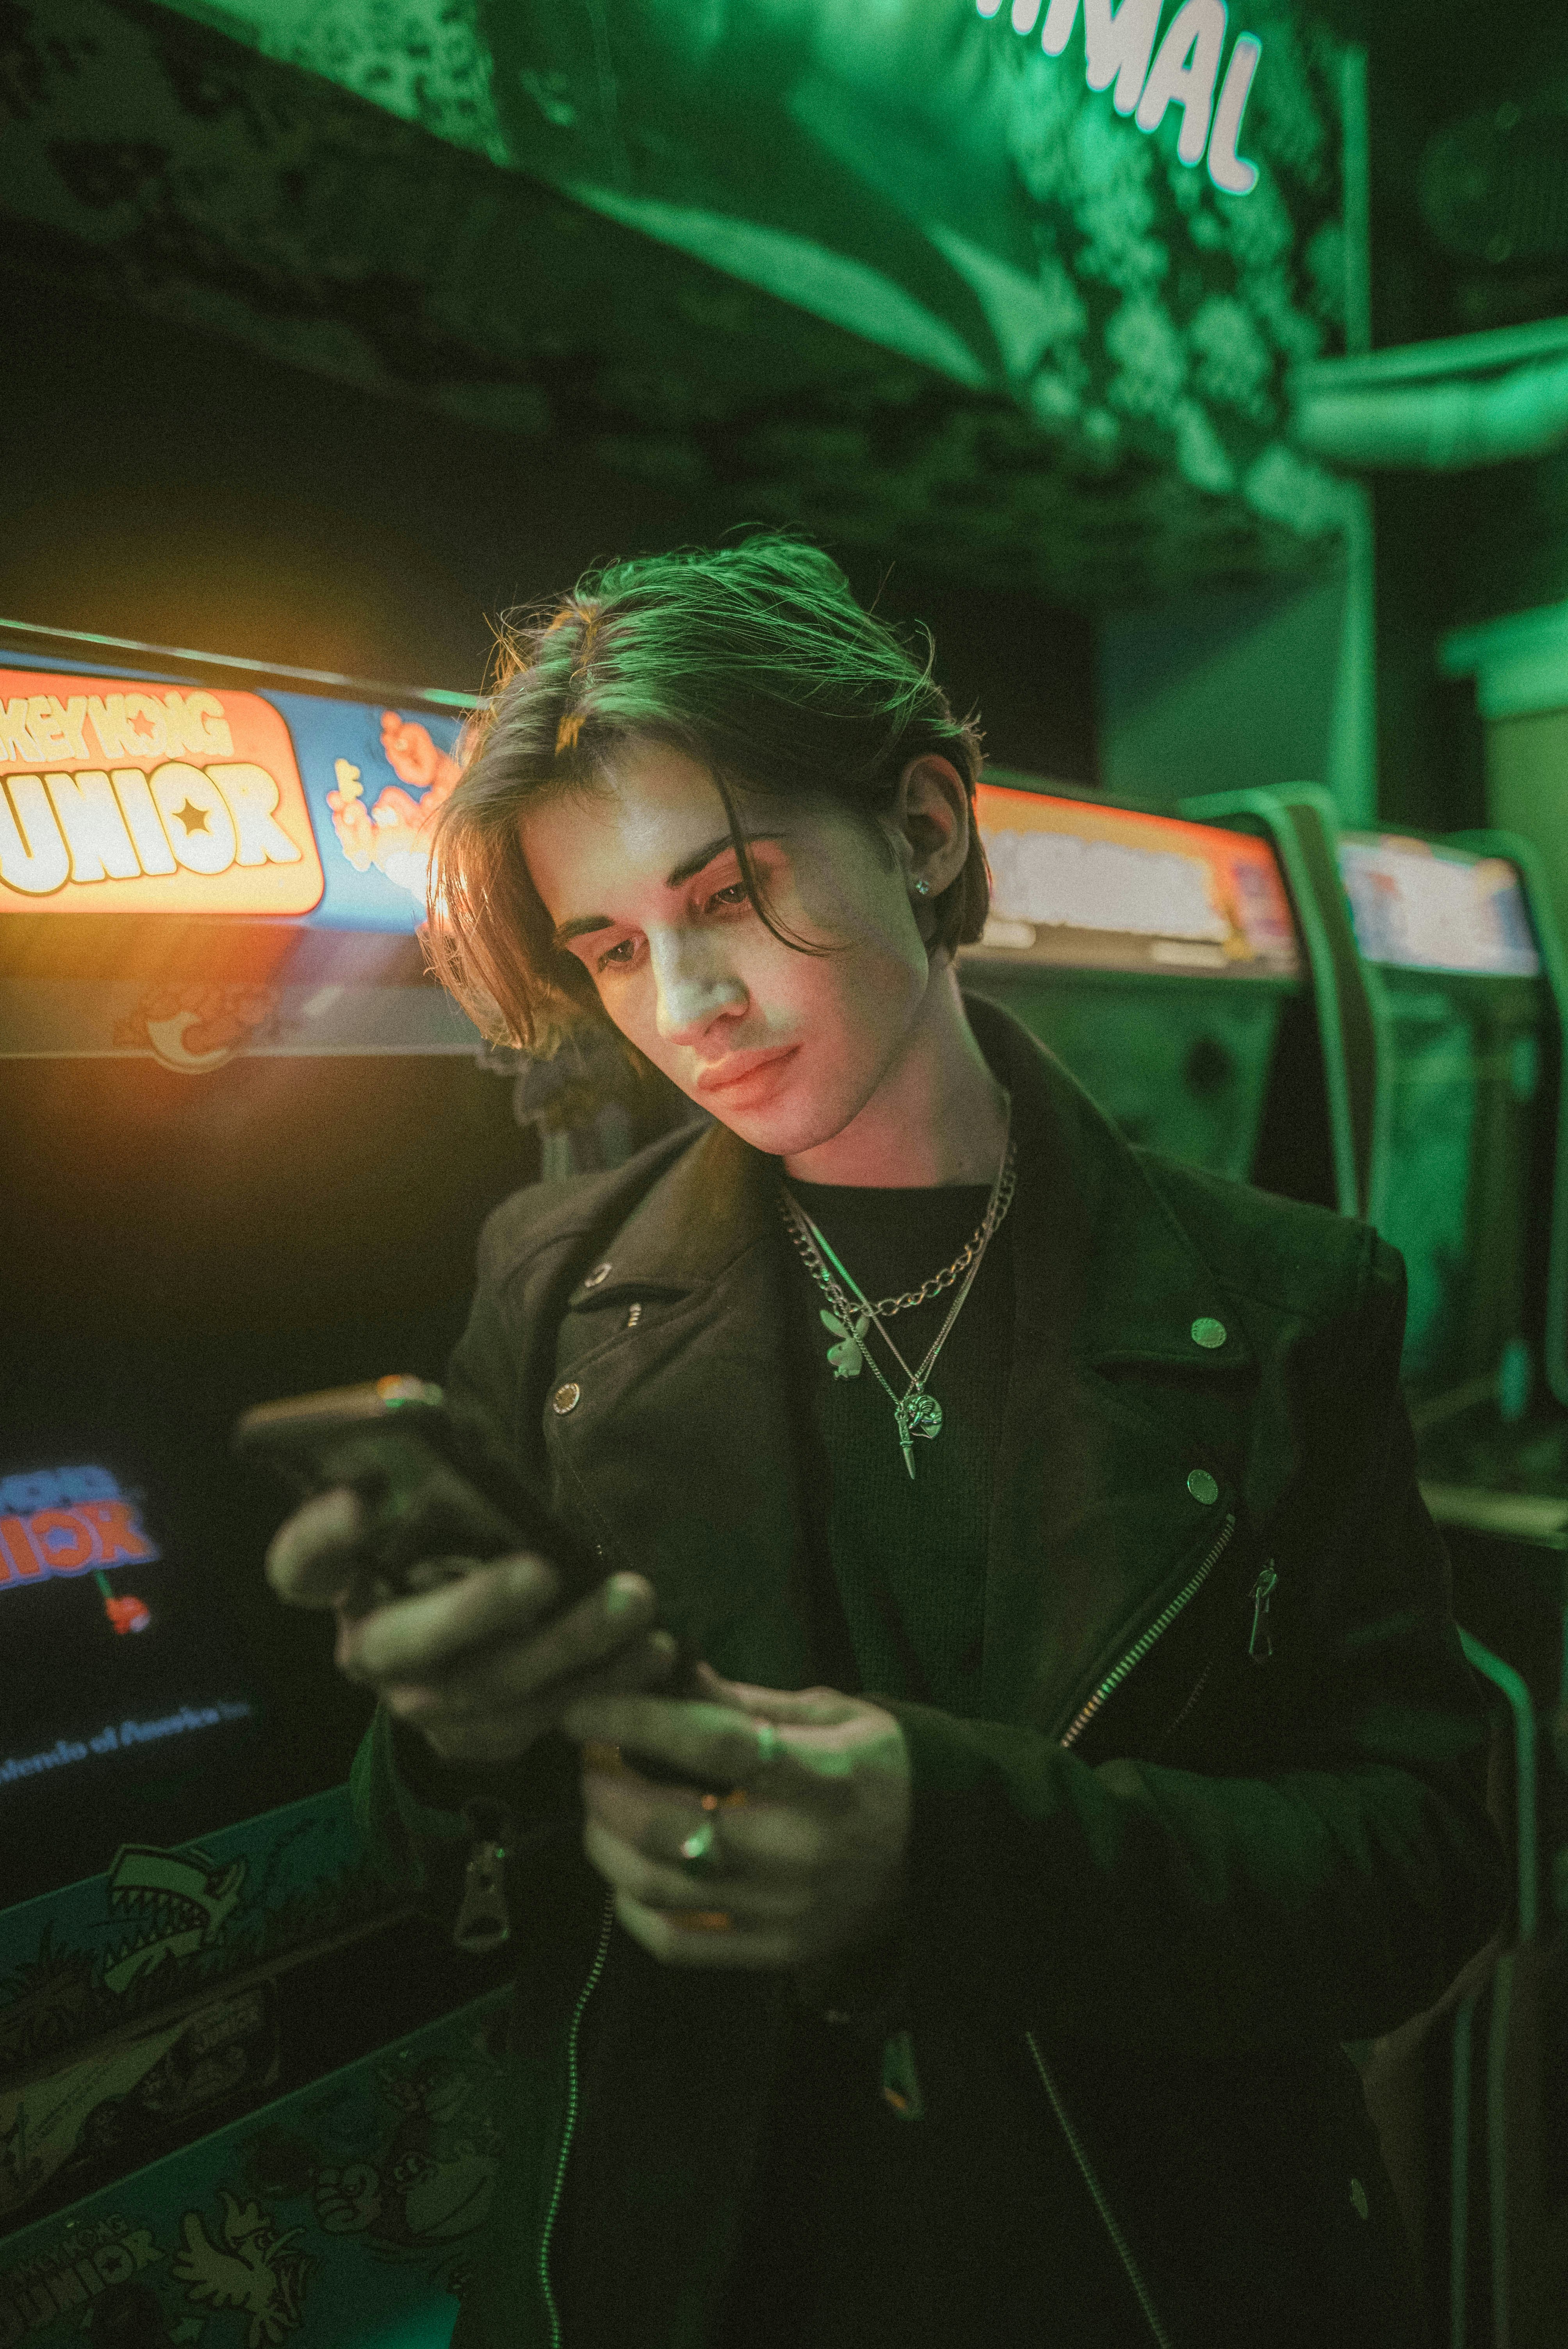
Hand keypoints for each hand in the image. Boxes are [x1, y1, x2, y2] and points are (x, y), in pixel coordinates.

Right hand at [264, 1488, 678, 1764]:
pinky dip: (600, 1686)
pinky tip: (650, 1653)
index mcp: (344, 1580)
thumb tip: (425, 1407)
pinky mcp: (474, 1738)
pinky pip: (535, 1723)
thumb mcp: (450, 1503)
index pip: (301, 1563)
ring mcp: (418, 1702)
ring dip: (566, 1646)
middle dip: (474, 1608)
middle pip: (401, 1642)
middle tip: (543, 1571)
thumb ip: (439, 1471)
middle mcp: (368, 1648)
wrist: (492, 1628)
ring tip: (633, 1603)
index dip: (321, 1534)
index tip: (360, 1500)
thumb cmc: (467, 1542)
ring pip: (484, 1689)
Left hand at [560, 1663, 910, 1970]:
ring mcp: (785, 1909)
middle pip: (669, 1827)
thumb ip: (742, 1700)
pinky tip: (624, 1874)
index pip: (714, 1747)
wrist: (942, 1851)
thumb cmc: (878, 1764)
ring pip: (659, 1888)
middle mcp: (800, 1848)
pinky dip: (632, 1910)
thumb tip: (662, 1671)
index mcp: (822, 1774)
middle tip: (590, 1762)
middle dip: (605, 1790)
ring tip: (599, 1811)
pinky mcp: (775, 1951)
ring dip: (606, 1845)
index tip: (584, 1707)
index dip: (638, 1722)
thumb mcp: (829, 1711)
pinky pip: (678, 1944)